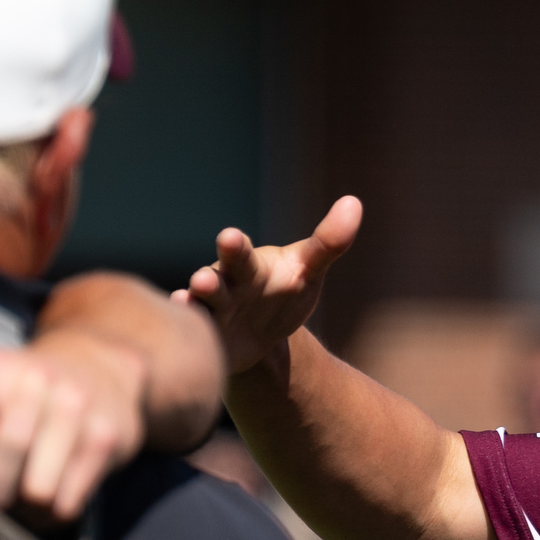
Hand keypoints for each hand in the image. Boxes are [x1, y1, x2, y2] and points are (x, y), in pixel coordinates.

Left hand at [0, 336, 147, 520]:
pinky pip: (70, 497)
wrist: (102, 365)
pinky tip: (56, 492)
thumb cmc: (31, 389)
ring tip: (26, 493)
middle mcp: (37, 378)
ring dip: (27, 505)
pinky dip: (56, 509)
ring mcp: (76, 406)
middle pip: (7, 449)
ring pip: (39, 486)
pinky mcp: (107, 436)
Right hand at [188, 196, 364, 376]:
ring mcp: (214, 311)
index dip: (235, 247)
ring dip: (198, 299)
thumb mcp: (307, 271)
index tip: (230, 236)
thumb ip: (328, 242)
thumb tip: (353, 201)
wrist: (259, 337)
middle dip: (211, 274)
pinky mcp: (209, 338)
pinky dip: (193, 327)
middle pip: (219, 277)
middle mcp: (226, 284)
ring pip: (203, 304)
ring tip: (198, 290)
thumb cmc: (283, 294)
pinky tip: (186, 316)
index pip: (241, 254)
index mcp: (249, 267)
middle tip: (206, 274)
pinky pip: (198, 332)